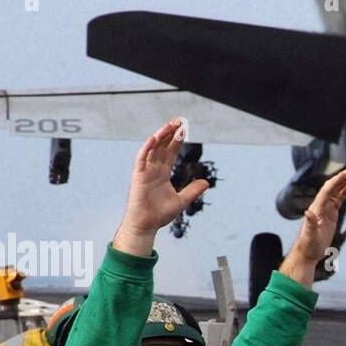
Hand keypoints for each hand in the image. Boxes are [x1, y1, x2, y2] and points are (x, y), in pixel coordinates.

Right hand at [113, 119, 208, 255]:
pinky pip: (141, 159)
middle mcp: (153, 169)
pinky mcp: (138, 176)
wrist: (146, 225)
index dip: (177, 140)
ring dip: (161, 136)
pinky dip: (147, 148)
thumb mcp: (181, 200)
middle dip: (170, 133)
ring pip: (153, 149)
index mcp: (162, 173)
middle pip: (162, 146)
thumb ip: (193, 190)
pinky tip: (154, 138)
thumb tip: (207, 182)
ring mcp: (145, 171)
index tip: (184, 129)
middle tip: (179, 120)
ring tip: (171, 125)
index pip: (170, 152)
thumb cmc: (160, 214)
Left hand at [279, 166, 345, 286]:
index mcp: (316, 209)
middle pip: (332, 187)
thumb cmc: (308, 246)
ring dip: (343, 182)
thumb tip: (308, 213)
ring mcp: (326, 210)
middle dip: (341, 177)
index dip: (336, 181)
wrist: (308, 252)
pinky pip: (338, 200)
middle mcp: (320, 206)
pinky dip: (344, 192)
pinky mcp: (331, 215)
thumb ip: (309, 224)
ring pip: (335, 192)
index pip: (327, 191)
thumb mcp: (309, 236)